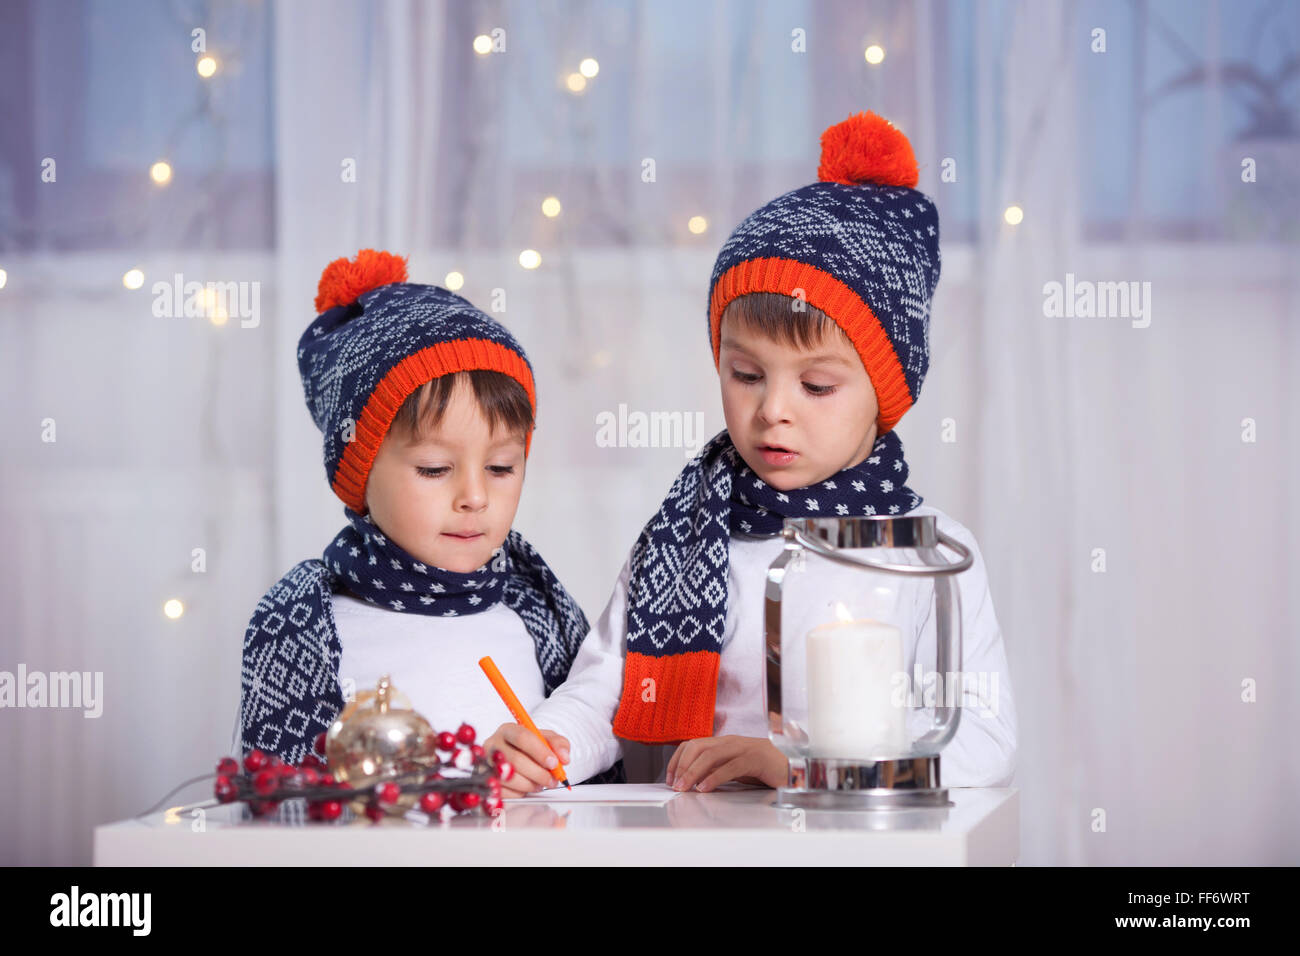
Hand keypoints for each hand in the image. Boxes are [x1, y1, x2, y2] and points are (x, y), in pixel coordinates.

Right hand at [483, 723, 570, 796]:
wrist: (516, 758)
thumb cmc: (530, 749)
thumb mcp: (546, 740)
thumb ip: (559, 744)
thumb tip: (564, 758)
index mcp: (508, 730)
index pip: (522, 737)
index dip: (540, 752)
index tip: (554, 763)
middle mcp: (493, 745)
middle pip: (516, 760)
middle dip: (539, 773)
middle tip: (552, 780)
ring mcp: (486, 764)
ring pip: (511, 778)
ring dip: (531, 784)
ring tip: (540, 783)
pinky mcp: (485, 782)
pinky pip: (505, 792)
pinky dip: (520, 792)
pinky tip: (526, 787)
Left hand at [665, 735, 788, 791]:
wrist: (795, 767)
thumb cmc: (764, 770)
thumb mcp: (735, 770)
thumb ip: (717, 771)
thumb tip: (693, 782)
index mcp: (725, 743)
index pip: (693, 744)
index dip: (678, 760)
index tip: (670, 778)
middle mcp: (732, 742)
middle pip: (698, 747)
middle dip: (682, 765)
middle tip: (674, 785)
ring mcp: (744, 748)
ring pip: (710, 755)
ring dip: (693, 772)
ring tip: (684, 787)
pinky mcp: (756, 759)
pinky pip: (730, 766)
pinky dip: (714, 777)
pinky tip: (705, 788)